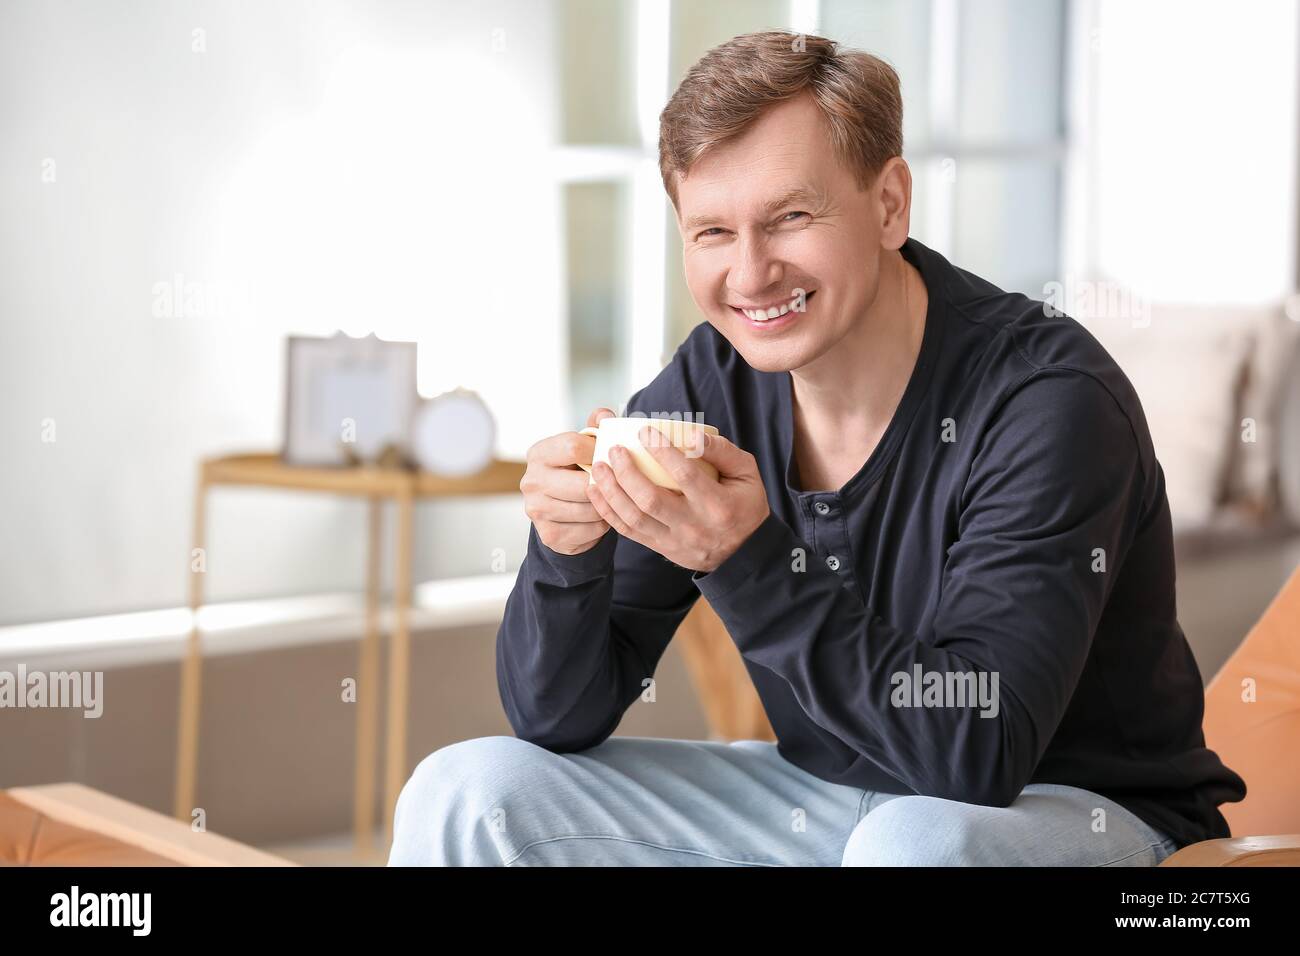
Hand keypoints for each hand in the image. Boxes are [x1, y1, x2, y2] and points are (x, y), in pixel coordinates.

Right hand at [521, 406, 617, 554]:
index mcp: (539, 453)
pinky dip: (601, 526)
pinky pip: (590, 531)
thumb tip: (605, 415)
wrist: (561, 514)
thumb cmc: (576, 472)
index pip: (573, 446)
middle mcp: (531, 481)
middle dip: (605, 485)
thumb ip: (596, 428)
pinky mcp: (548, 535)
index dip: (600, 451)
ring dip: (607, 507)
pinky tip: (600, 518)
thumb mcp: (584, 447)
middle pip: (583, 484)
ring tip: (609, 500)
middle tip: (616, 484)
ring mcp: (536, 510)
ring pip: (589, 510)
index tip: (611, 456)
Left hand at [585, 425, 770, 572]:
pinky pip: (628, 531)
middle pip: (651, 499)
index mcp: (718, 505)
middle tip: (615, 450)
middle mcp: (694, 526)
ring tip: (599, 467)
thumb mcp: (746, 473)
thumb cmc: (744, 504)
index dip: (662, 452)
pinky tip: (597, 490)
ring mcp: (675, 541)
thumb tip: (690, 433)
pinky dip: (608, 511)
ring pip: (634, 518)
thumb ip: (722, 450)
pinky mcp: (661, 548)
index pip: (686, 476)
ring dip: (611, 491)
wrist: (743, 554)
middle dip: (627, 472)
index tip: (645, 432)